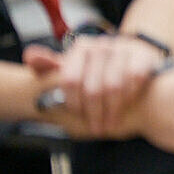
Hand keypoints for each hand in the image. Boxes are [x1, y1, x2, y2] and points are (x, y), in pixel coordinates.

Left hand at [24, 33, 164, 135]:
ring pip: (114, 86)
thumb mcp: (72, 68)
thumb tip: (30, 56)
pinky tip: (127, 103)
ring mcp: (123, 49)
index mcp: (80, 48)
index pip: (70, 80)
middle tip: (96, 128)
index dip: (72, 103)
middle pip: (92, 87)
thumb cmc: (98, 70)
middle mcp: (101, 45)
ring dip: (112, 110)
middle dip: (94, 113)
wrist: (133, 59)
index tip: (76, 115)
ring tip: (110, 123)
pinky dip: (130, 95)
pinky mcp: (143, 55)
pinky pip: (134, 80)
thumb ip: (48, 66)